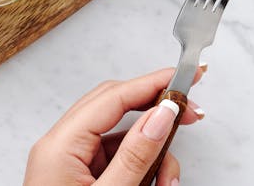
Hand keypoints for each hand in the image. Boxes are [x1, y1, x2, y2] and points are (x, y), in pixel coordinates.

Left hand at [24, 67, 205, 185]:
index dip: (154, 82)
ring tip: (169, 181)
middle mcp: (61, 147)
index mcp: (60, 146)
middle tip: (193, 115)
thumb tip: (164, 113)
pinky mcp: (80, 176)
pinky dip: (143, 167)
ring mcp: (70, 161)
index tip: (189, 77)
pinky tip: (157, 184)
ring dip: (154, 152)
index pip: (114, 96)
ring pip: (123, 136)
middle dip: (157, 112)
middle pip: (117, 107)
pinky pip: (119, 157)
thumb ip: (137, 154)